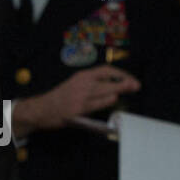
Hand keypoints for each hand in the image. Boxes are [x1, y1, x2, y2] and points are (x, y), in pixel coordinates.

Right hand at [13, 65, 139, 136]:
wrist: (43, 109)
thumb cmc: (61, 97)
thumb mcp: (75, 84)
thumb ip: (92, 84)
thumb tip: (113, 85)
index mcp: (82, 76)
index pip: (105, 70)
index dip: (120, 73)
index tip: (128, 78)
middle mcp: (83, 84)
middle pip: (110, 81)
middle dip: (125, 83)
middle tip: (136, 85)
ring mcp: (82, 97)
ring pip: (107, 93)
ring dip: (117, 93)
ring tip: (122, 93)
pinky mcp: (80, 109)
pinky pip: (99, 105)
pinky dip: (107, 103)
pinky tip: (111, 101)